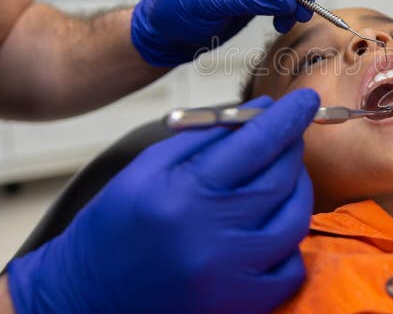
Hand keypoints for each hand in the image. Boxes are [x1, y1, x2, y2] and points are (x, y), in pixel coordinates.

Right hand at [7, 89, 319, 313]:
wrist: (86, 297)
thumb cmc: (114, 228)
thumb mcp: (147, 169)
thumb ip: (203, 138)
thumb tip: (256, 114)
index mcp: (184, 194)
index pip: (255, 143)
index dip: (288, 117)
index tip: (307, 99)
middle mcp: (211, 235)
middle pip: (279, 179)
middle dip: (291, 148)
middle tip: (287, 135)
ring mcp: (229, 276)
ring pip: (294, 220)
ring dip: (297, 190)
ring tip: (282, 176)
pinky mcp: (239, 305)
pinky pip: (291, 268)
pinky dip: (290, 243)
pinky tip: (272, 226)